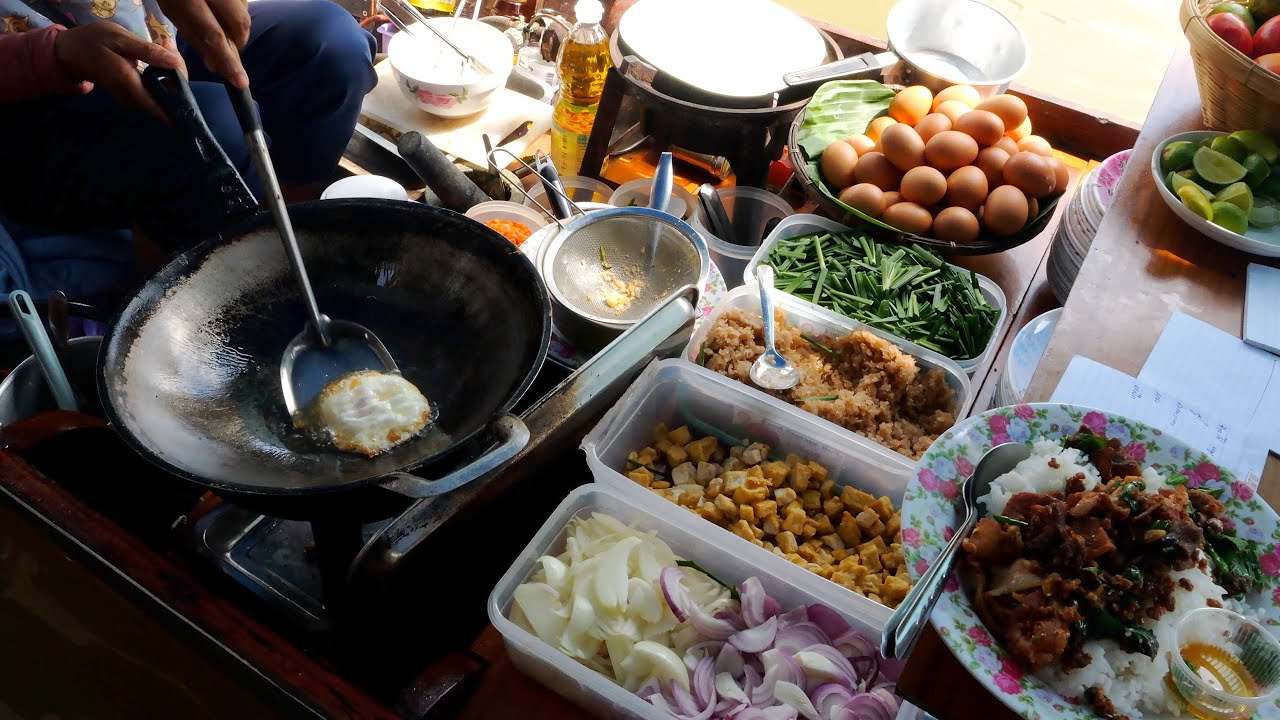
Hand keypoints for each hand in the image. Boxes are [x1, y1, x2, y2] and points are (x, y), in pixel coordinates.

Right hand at [53, 22, 185, 119]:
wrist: (71, 52)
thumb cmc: (94, 42)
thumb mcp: (120, 39)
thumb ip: (148, 52)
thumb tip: (175, 63)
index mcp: (129, 85)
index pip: (163, 106)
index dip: (181, 95)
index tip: (183, 75)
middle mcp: (131, 99)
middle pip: (167, 100)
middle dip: (178, 79)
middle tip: (171, 52)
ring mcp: (131, 100)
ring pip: (163, 97)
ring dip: (170, 78)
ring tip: (165, 53)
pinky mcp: (131, 98)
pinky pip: (154, 93)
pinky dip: (162, 79)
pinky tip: (158, 61)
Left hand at [156, 0, 249, 87]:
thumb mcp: (169, 6)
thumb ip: (192, 33)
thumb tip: (216, 63)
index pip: (214, 35)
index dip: (228, 61)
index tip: (241, 83)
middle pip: (238, 24)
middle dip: (236, 44)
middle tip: (226, 55)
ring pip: (244, 11)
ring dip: (236, 26)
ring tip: (220, 30)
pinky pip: (242, 0)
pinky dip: (235, 10)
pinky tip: (221, 11)